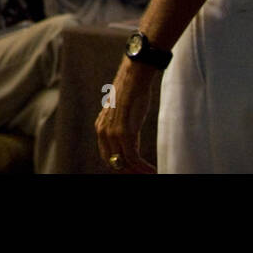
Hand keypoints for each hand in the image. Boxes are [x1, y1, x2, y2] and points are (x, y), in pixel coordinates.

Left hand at [96, 58, 156, 173]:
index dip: (120, 167)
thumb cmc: (132, 92)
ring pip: (124, 163)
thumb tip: (128, 143)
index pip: (107, 156)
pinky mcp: (125, 133)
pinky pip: (133, 158)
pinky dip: (143, 167)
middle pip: (114, 163)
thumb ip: (121, 128)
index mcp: (100, 128)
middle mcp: (103, 132)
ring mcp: (113, 133)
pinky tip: (152, 170)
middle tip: (142, 175)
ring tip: (150, 174)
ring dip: (138, 172)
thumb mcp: (122, 113)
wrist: (134, 77)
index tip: (132, 171)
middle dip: (128, 172)